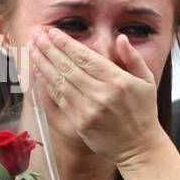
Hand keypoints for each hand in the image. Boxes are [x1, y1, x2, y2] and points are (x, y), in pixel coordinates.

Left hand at [27, 28, 167, 166]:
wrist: (139, 147)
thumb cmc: (143, 112)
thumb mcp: (147, 82)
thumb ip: (133, 58)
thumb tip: (121, 38)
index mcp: (118, 81)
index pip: (86, 57)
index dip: (66, 43)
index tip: (53, 32)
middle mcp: (102, 93)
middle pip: (68, 66)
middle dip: (49, 48)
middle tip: (37, 35)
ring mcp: (89, 109)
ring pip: (60, 81)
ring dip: (43, 63)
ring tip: (32, 49)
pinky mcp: (80, 122)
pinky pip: (59, 98)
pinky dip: (47, 83)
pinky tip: (39, 71)